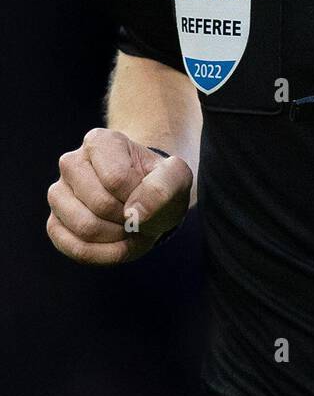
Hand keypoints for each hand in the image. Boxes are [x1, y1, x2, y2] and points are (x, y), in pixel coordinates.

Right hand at [47, 128, 191, 264]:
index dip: (141, 196)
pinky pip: (75, 249)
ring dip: (118, 237)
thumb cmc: (157, 184)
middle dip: (130, 219)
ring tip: (130, 228)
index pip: (117, 178)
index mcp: (99, 141)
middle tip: (142, 216)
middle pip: (100, 204)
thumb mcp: (176, 178)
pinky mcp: (54, 223)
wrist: (145, 199)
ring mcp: (58, 194)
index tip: (149, 195)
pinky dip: (105, 254)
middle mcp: (71, 163)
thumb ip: (165, 186)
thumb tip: (133, 212)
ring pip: (85, 228)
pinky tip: (119, 244)